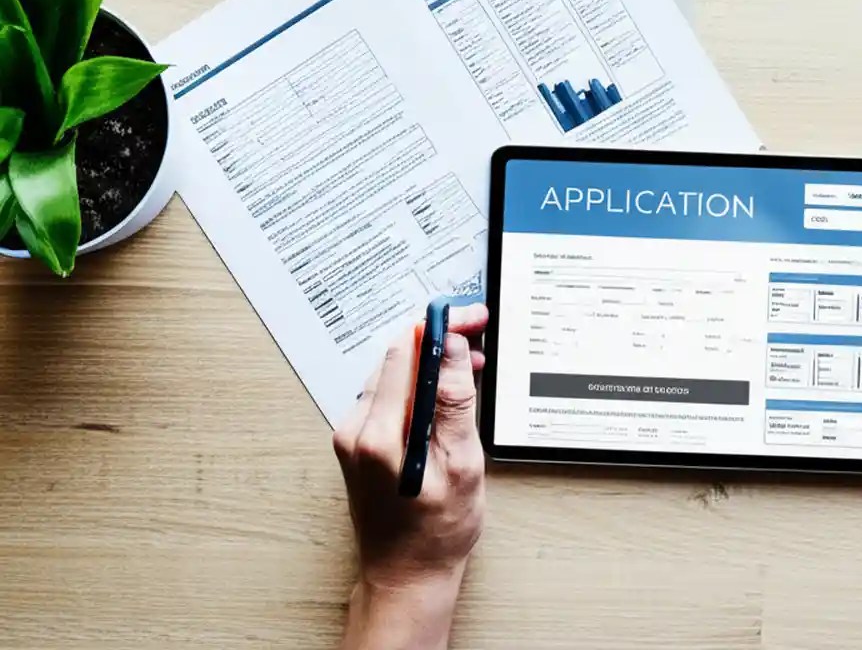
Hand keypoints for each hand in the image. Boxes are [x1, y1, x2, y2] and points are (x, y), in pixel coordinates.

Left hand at [333, 304, 488, 649]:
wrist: (406, 575)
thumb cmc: (435, 533)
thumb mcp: (461, 465)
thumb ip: (455, 402)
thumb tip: (451, 350)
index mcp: (377, 435)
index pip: (405, 353)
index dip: (440, 326)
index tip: (469, 315)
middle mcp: (355, 431)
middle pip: (398, 360)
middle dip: (440, 341)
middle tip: (478, 334)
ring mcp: (352, 437)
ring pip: (395, 376)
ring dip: (432, 364)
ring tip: (470, 366)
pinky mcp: (359, 442)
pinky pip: (390, 397)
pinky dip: (420, 386)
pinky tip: (447, 394)